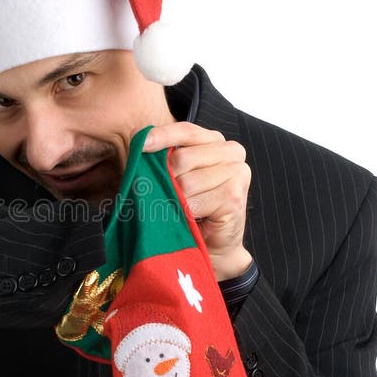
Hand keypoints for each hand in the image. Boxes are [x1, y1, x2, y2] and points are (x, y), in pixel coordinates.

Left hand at [143, 122, 252, 280]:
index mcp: (217, 141)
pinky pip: (194, 202)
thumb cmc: (193, 208)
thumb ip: (167, 158)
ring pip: (186, 182)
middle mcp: (232, 152)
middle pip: (182, 158)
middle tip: (170, 196)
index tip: (140, 144)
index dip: (162, 136)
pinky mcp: (234, 196)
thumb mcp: (178, 176)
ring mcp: (237, 173)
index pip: (186, 131)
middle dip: (168, 180)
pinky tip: (193, 218)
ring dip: (177, 200)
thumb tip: (138, 146)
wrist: (214, 245)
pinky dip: (186, 213)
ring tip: (183, 209)